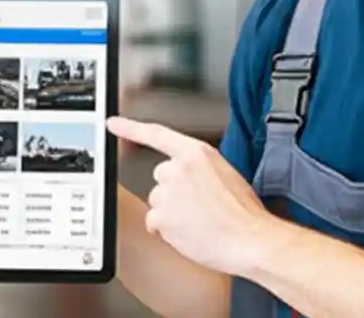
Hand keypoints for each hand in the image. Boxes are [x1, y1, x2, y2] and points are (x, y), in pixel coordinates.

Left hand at [108, 116, 273, 276]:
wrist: (250, 240)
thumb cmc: (245, 213)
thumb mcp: (227, 174)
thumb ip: (201, 169)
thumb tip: (191, 177)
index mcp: (197, 153)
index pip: (157, 134)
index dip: (130, 128)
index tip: (113, 124)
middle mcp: (179, 168)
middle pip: (160, 176)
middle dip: (172, 190)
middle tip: (197, 206)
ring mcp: (168, 193)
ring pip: (157, 201)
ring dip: (170, 212)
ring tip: (198, 221)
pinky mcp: (161, 217)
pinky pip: (154, 222)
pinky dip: (167, 231)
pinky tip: (189, 233)